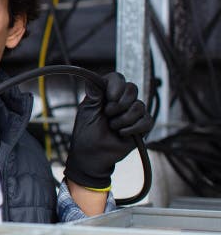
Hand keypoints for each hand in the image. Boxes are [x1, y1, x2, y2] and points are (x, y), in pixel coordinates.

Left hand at [64, 72, 153, 189]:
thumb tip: (92, 80)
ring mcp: (132, 113)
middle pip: (132, 88)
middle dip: (120, 104)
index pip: (117, 78)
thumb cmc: (87, 135)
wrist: (94, 156)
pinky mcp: (141, 126)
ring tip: (113, 127)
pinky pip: (147, 121)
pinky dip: (133, 128)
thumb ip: (93, 96)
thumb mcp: (87, 113)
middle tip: (108, 115)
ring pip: (140, 105)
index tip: (110, 98)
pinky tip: (123, 134)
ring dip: (124, 119)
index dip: (116, 86)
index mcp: (105, 94)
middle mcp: (120, 100)